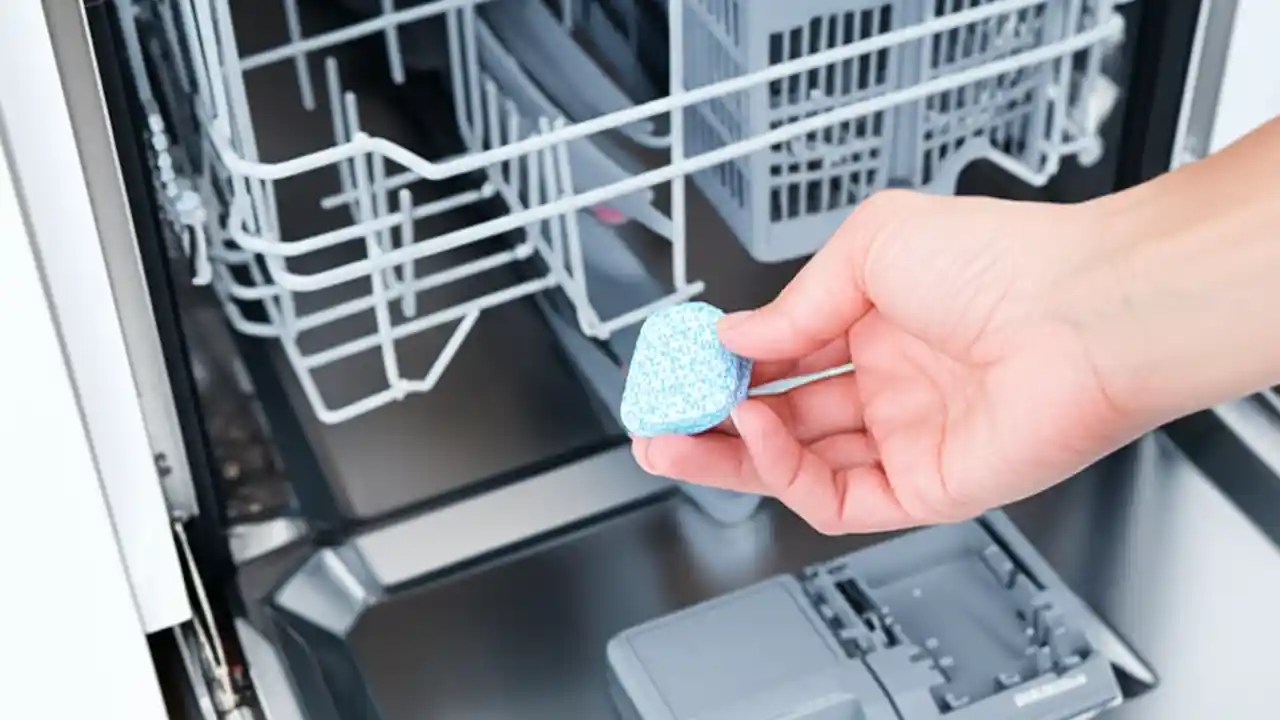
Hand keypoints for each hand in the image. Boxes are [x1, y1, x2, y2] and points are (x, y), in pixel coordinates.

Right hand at [632, 190, 1146, 533]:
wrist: (1085, 313)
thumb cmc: (1005, 262)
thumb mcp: (872, 245)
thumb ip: (795, 301)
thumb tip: (737, 335)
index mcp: (882, 320)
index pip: (784, 354)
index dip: (727, 364)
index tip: (680, 365)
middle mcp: (893, 382)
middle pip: (781, 416)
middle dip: (711, 422)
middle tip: (658, 420)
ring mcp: (908, 437)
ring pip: (798, 464)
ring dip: (730, 454)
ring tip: (672, 440)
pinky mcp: (926, 487)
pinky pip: (837, 494)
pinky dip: (784, 472)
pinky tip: (754, 436)